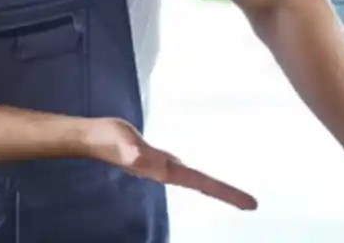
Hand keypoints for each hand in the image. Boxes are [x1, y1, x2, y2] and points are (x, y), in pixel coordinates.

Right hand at [81, 117, 257, 210]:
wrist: (91, 138)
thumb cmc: (105, 138)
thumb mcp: (119, 142)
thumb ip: (129, 152)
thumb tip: (140, 158)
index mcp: (163, 170)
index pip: (201, 183)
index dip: (225, 192)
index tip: (249, 204)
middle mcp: (167, 172)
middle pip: (203, 185)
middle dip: (226, 195)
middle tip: (252, 204)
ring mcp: (163, 167)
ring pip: (196, 180)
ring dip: (214, 188)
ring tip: (235, 195)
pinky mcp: (159, 159)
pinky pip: (186, 171)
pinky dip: (200, 177)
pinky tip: (202, 176)